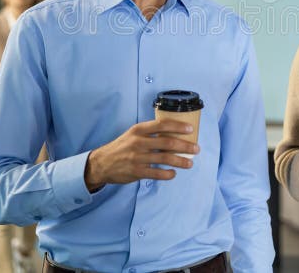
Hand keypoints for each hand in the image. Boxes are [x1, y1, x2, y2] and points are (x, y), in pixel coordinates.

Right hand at [84, 119, 199, 191]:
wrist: (102, 163)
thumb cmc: (122, 147)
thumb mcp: (133, 134)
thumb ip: (150, 133)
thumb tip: (173, 133)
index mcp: (138, 130)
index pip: (162, 125)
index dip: (178, 126)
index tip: (190, 129)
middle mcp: (138, 142)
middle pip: (167, 143)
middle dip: (185, 146)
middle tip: (196, 149)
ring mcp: (137, 157)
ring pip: (165, 159)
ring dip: (180, 161)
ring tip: (190, 163)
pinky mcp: (136, 172)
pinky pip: (157, 173)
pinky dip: (168, 174)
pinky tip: (173, 173)